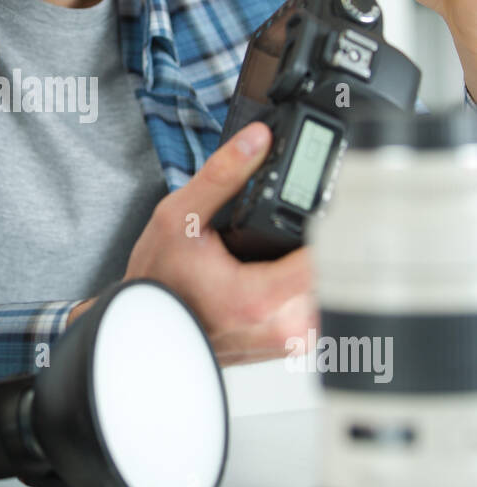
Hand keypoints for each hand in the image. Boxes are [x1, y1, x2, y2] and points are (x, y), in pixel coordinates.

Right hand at [120, 121, 317, 365]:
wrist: (145, 326)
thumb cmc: (158, 282)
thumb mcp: (179, 217)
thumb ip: (222, 175)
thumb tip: (257, 140)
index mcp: (256, 298)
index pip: (332, 257)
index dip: (341, 222)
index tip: (339, 199)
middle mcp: (279, 327)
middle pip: (338, 270)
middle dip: (327, 237)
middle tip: (312, 215)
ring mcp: (287, 341)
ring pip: (334, 289)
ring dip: (322, 262)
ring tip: (294, 243)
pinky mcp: (290, 345)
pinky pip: (320, 306)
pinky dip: (311, 283)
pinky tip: (288, 267)